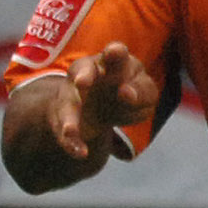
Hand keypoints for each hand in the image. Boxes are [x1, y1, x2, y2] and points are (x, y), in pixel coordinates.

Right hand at [40, 42, 159, 169]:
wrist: (98, 105)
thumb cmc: (128, 91)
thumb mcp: (144, 93)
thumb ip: (143, 93)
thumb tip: (127, 95)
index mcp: (114, 62)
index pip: (115, 54)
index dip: (116, 54)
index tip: (117, 63)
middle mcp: (89, 72)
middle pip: (83, 69)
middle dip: (84, 74)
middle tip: (82, 82)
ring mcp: (72, 92)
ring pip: (69, 103)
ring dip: (70, 118)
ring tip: (71, 131)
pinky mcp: (63, 114)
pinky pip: (65, 129)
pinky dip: (71, 142)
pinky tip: (80, 153)